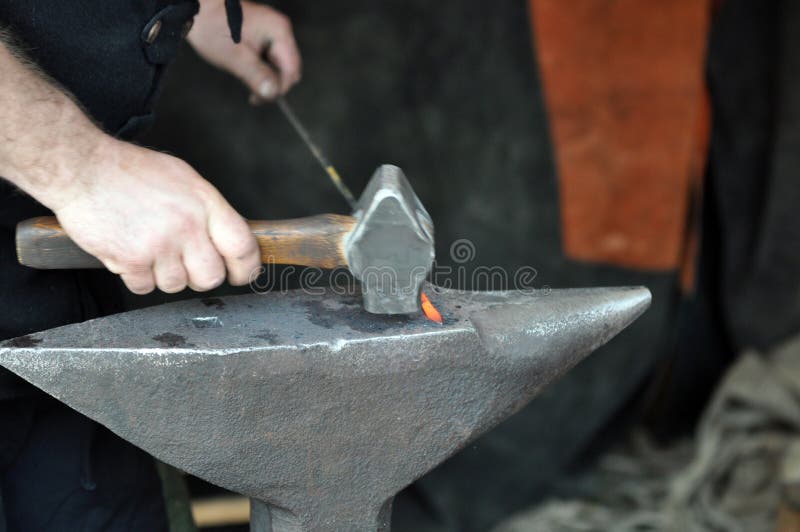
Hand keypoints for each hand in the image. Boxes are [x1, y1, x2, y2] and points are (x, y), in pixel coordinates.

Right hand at [52, 138, 260, 293]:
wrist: (82, 167)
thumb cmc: (131, 172)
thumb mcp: (184, 179)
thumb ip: (208, 210)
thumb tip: (228, 240)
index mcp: (205, 203)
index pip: (242, 246)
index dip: (247, 267)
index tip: (241, 275)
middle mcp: (187, 225)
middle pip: (211, 277)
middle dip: (200, 276)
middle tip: (186, 264)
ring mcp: (159, 244)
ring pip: (176, 285)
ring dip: (163, 275)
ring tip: (149, 249)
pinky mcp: (130, 259)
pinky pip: (143, 287)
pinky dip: (136, 277)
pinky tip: (129, 253)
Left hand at [188, 0, 300, 99]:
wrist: (198, 10)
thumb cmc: (213, 28)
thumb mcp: (235, 56)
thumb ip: (256, 75)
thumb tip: (272, 93)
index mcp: (279, 32)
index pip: (291, 69)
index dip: (280, 87)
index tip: (261, 98)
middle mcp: (281, 32)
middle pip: (288, 69)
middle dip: (273, 85)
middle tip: (253, 96)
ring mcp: (274, 34)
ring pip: (279, 67)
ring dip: (267, 80)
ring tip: (248, 86)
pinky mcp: (265, 38)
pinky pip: (271, 61)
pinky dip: (262, 72)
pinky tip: (248, 75)